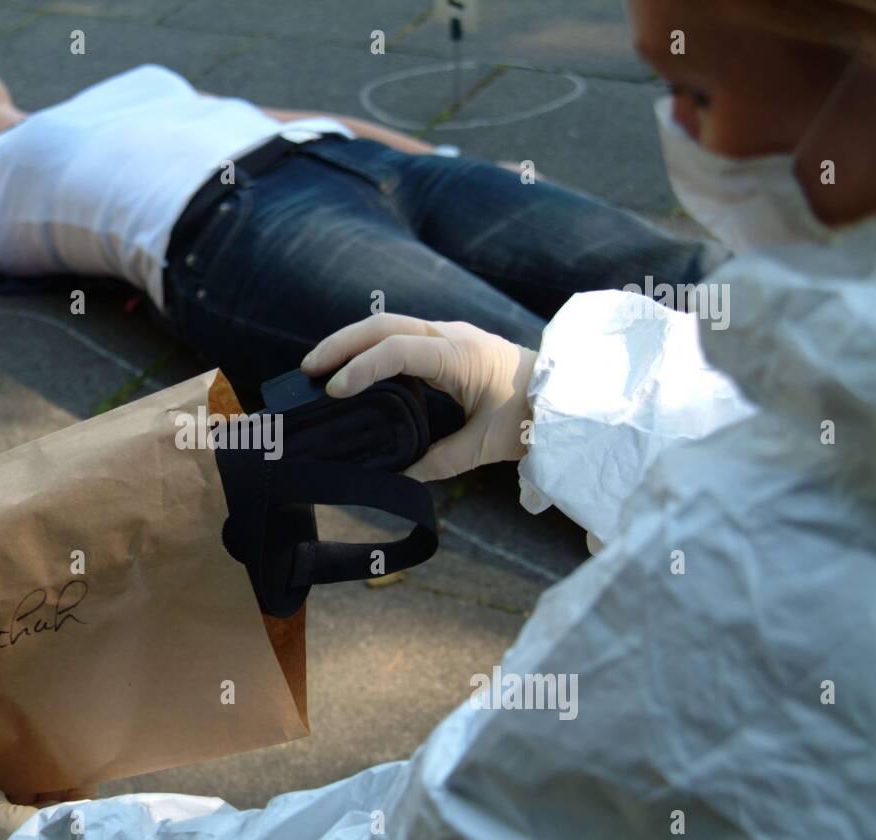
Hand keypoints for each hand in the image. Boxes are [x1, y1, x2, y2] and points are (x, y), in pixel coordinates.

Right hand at [301, 314, 537, 481]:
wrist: (566, 396)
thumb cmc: (530, 417)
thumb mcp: (484, 446)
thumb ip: (439, 462)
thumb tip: (399, 478)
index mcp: (460, 355)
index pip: (398, 350)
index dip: (361, 368)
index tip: (334, 391)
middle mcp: (450, 335)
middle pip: (383, 324)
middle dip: (342, 344)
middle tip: (309, 370)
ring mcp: (448, 334)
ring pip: (388, 324)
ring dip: (352, 342)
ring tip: (320, 367)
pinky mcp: (446, 342)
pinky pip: (399, 335)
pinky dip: (370, 347)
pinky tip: (352, 367)